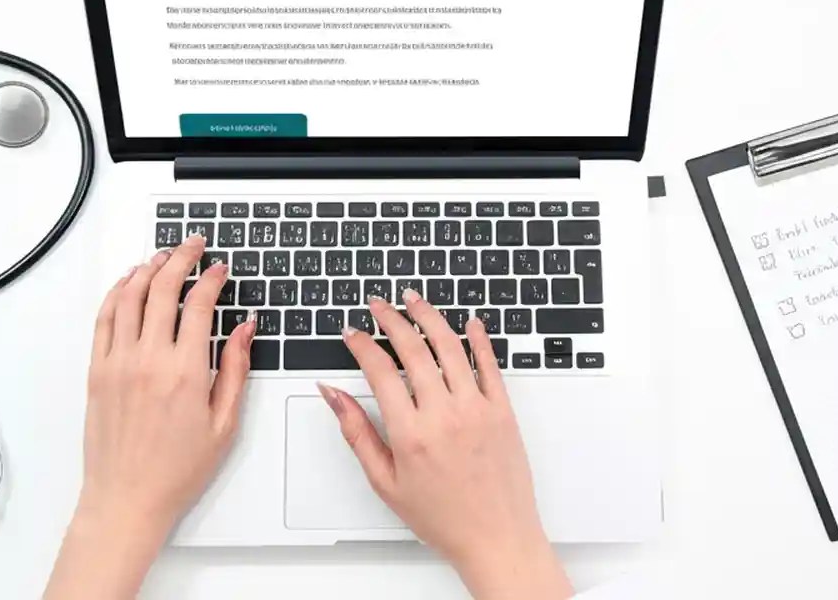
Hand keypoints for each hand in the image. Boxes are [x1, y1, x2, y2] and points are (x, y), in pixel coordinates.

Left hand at [45, 234, 254, 599]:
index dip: (212, 279)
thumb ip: (235, 369)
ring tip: (163, 256)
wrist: (127, 499)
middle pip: (162, 289)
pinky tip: (128, 283)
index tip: (221, 269)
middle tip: (194, 246)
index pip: (200, 305)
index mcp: (185, 372)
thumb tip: (244, 328)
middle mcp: (147, 360)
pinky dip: (117, 293)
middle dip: (181, 259)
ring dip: (147, 268)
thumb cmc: (176, 470)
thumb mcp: (224, 423)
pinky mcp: (96, 371)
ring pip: (129, 296)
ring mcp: (117, 363)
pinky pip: (104, 319)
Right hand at [319, 290, 571, 599]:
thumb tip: (333, 395)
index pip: (380, 370)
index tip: (353, 333)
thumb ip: (357, 433)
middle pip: (414, 348)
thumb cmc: (442, 517)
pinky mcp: (503, 411)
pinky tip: (470, 322)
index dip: (363, 344)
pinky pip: (490, 364)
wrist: (496, 537)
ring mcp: (477, 409)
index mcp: (411, 433)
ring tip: (414, 300)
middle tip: (379, 304)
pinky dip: (479, 339)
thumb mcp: (385, 482)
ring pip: (450, 346)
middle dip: (392, 318)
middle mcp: (445, 414)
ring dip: (429, 316)